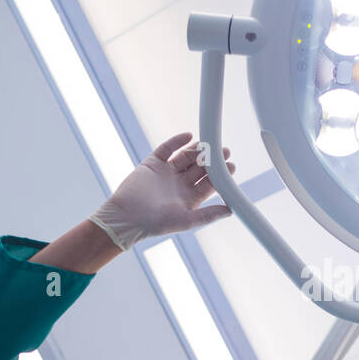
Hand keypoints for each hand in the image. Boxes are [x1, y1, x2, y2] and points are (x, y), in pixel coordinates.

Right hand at [89, 132, 234, 250]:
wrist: (126, 217)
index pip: (209, 183)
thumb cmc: (156, 224)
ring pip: (185, 157)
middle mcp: (179, 184)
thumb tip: (232, 211)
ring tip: (208, 143)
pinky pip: (166, 149)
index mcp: (189, 198)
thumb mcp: (186, 220)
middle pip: (199, 168)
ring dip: (197, 149)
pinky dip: (177, 141)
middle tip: (224, 151)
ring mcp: (166, 173)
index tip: (230, 166)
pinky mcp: (152, 164)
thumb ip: (209, 214)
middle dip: (212, 160)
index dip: (220, 175)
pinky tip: (189, 136)